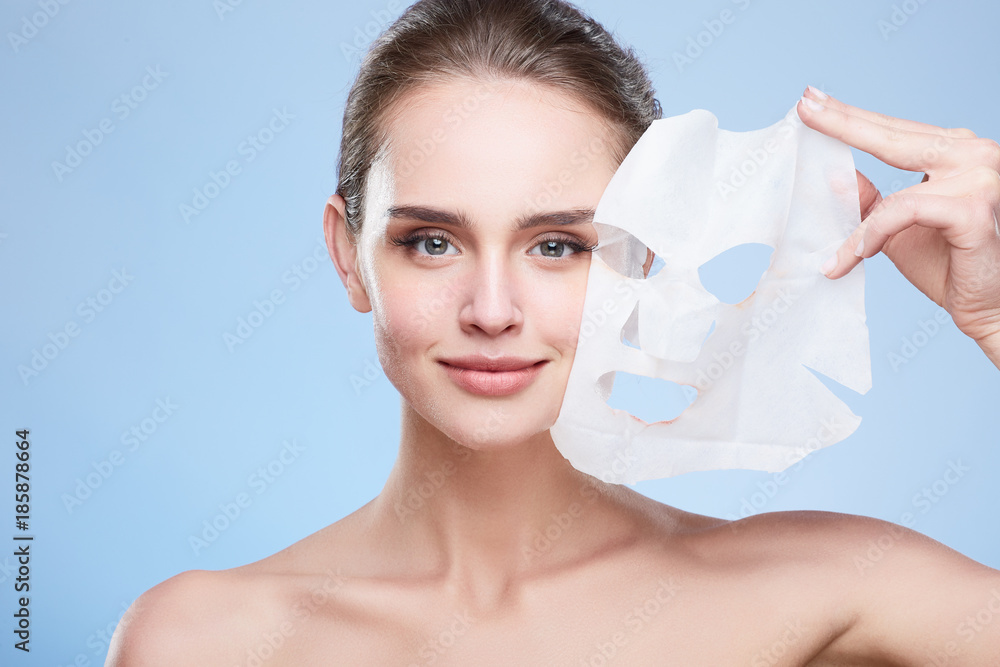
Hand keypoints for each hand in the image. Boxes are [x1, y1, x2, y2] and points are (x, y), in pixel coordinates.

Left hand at [796, 86, 999, 366]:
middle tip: (804, 106)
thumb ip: (869, 201)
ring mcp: (980, 179)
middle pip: (896, 136)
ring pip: (897, 185)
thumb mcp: (896, 229)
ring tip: (836, 257)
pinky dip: (875, 234)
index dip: (852, 116)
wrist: (992, 308)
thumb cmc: (951, 267)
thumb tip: (832, 176)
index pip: (896, 131)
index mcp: (957, 155)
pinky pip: (906, 211)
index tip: (811, 101)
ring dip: (859, 224)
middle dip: (845, 121)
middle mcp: (974, 156)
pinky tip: (858, 255)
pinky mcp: (974, 210)